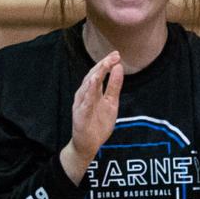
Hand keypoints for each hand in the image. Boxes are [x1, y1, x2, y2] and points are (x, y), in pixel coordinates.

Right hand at [60, 51, 123, 183]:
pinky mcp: (80, 116)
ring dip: (94, 76)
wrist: (88, 144)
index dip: (107, 63)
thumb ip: (114, 86)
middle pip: (92, 76)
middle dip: (102, 66)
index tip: (117, 54)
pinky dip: (88, 94)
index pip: (99, 73)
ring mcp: (81, 105)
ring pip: (86, 88)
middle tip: (113, 56)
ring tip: (102, 66)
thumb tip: (119, 67)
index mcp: (93, 91)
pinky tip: (93, 85)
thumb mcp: (111, 102)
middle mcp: (85, 95)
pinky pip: (84, 104)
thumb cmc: (98, 123)